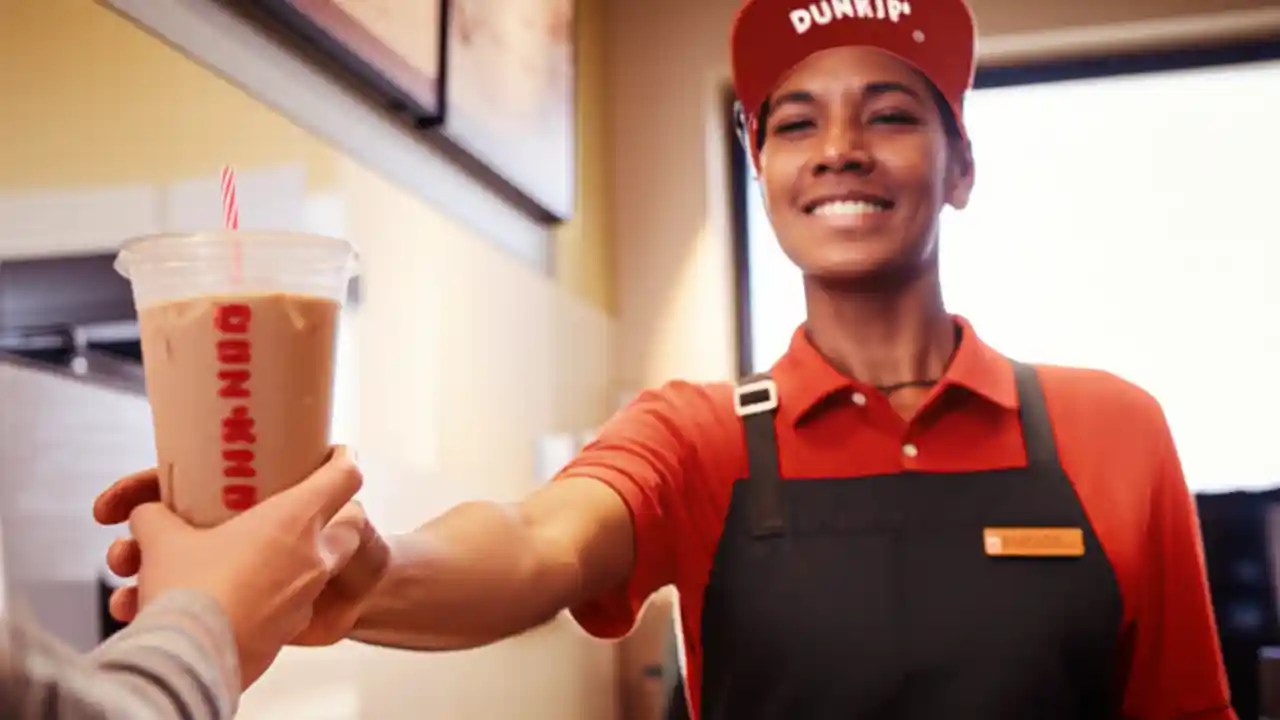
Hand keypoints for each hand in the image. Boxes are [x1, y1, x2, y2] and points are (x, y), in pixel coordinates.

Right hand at [94, 448, 390, 685]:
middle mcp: (312, 559)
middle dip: (328, 516)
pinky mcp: (285, 633)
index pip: (344, 477)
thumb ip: (157, 516)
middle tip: (298, 510)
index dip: (341, 459)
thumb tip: (147, 513)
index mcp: (295, 521)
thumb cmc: (188, 595)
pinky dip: (251, 598)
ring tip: (218, 561)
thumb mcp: (163, 540)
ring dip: (272, 561)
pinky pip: (278, 607)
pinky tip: (212, 601)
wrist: (186, 665)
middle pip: (347, 526)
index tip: (337, 452)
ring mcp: (304, 600)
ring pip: (309, 569)